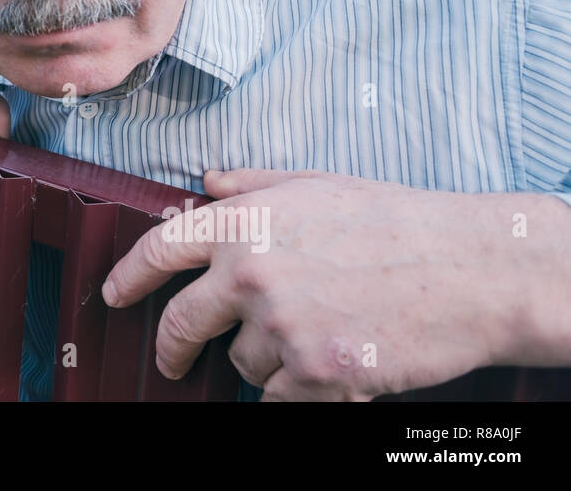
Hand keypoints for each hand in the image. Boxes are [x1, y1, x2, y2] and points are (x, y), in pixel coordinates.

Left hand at [102, 168, 536, 399]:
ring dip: (264, 359)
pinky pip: (276, 397)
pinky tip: (330, 364)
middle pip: (179, 323)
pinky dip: (295, 391)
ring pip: (239, 363)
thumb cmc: (391, 221)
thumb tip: (207, 180)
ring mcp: (279, 327)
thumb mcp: (312, 185)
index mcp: (243, 223)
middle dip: (170, 348)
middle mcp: (249, 273)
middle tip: (172, 361)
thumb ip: (252, 185)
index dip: (127, 276)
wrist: (465, 270)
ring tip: (317, 332)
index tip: (113, 295)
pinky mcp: (313, 374)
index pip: (158, 250)